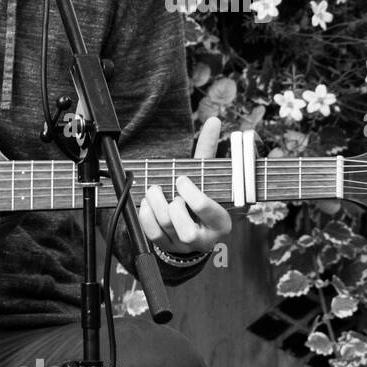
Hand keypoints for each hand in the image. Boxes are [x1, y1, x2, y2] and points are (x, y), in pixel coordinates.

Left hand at [137, 116, 231, 255]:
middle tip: (164, 188)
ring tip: (153, 190)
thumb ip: (207, 150)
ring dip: (155, 205)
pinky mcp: (166, 246)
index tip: (181, 180)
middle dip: (172, 205)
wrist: (194, 228)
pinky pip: (152, 234)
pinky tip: (145, 203)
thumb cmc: (201, 197)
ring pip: (166, 228)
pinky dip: (145, 216)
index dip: (191, 193)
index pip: (207, 209)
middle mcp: (205, 237)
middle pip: (185, 227)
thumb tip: (213, 120)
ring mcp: (184, 245)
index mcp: (221, 220)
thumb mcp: (207, 176)